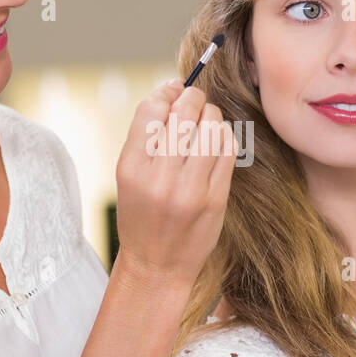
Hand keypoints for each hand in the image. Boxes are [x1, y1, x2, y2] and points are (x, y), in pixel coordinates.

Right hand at [113, 78, 236, 283]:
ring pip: (211, 126)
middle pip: (185, 112)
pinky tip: (215, 142)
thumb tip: (175, 90)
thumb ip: (147, 135)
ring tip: (203, 124)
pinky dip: (223, 136)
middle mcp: (159, 178)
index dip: (165, 92)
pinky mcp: (216, 200)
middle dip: (192, 98)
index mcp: (131, 168)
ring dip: (210, 116)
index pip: (151, 109)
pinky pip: (227, 149)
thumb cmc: (141, 215)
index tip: (172, 91)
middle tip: (192, 103)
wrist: (157, 267)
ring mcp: (190, 190)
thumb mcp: (128, 176)